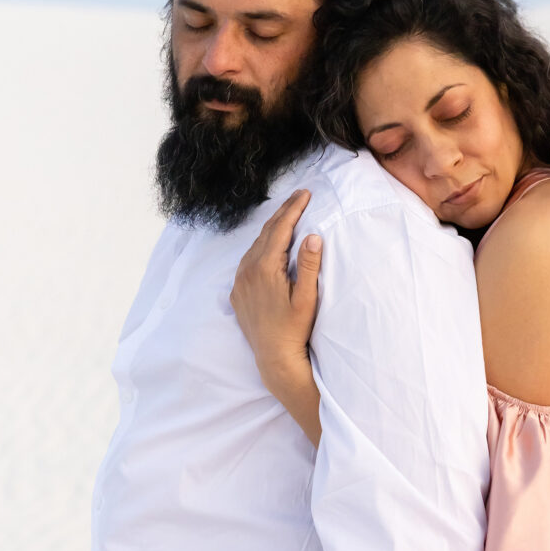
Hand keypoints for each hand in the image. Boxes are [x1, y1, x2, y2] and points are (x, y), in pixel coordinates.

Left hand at [230, 189, 321, 396]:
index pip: (280, 229)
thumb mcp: (306, 298)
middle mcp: (247, 271)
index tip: (305, 193)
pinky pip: (247, 261)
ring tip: (286, 216)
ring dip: (272, 229)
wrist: (273, 357)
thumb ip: (308, 266)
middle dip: (283, 213)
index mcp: (264, 268)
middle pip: (266, 233)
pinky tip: (268, 246)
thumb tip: (312, 236)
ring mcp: (239, 282)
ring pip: (255, 246)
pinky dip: (260, 247)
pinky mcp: (237, 292)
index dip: (293, 208)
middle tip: (299, 196)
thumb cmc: (294, 329)